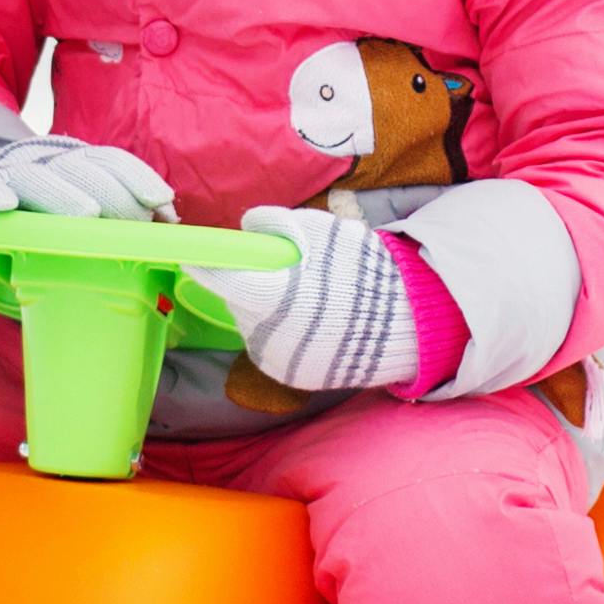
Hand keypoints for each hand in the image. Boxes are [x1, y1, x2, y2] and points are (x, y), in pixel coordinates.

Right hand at [0, 133, 179, 222]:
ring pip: (37, 179)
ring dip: (62, 195)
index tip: (162, 202)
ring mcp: (8, 174)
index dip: (136, 177)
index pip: (108, 160)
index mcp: (71, 162)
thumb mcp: (76, 206)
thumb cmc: (36, 209)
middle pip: (80, 170)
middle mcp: (43, 160)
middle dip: (111, 193)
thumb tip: (170, 222)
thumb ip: (118, 211)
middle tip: (132, 223)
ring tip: (85, 214)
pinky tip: (4, 206)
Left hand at [223, 201, 430, 396]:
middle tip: (283, 272)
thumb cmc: (363, 272)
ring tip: (308, 298)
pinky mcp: (290, 378)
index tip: (198, 256)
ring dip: (268, 309)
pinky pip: (273, 348)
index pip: (223, 280)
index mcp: (273, 295)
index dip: (207, 264)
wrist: (405, 324)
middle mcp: (268, 334)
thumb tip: (248, 226)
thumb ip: (278, 224)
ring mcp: (278, 361)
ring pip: (255, 325)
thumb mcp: (324, 232)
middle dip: (251, 284)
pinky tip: (312, 323)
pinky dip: (283, 333)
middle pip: (240, 302)